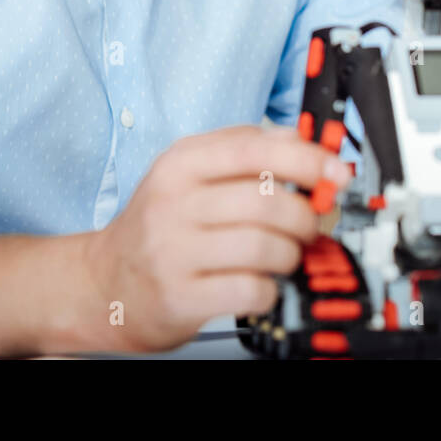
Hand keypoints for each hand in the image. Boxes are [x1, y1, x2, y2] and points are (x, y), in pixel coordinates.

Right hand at [85, 124, 351, 350]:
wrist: (104, 283)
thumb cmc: (158, 226)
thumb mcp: (189, 175)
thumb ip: (243, 152)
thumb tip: (305, 143)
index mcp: (180, 163)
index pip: (255, 148)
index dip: (307, 159)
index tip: (336, 172)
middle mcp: (172, 203)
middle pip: (267, 199)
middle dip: (305, 216)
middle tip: (310, 225)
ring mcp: (172, 252)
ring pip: (264, 246)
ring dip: (291, 254)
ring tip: (284, 255)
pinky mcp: (180, 297)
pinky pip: (251, 289)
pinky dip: (271, 289)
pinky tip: (261, 284)